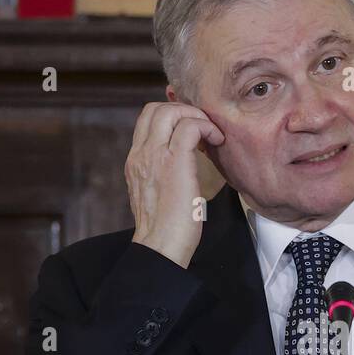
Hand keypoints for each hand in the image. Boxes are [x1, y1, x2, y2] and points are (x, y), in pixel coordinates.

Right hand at [124, 102, 224, 268]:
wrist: (160, 246)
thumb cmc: (164, 228)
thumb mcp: (155, 193)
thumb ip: (160, 174)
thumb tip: (181, 166)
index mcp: (136, 160)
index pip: (147, 120)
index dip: (171, 116)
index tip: (192, 132)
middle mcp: (141, 153)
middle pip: (155, 108)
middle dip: (184, 110)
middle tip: (203, 129)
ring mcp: (155, 155)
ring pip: (170, 111)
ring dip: (196, 116)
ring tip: (211, 134)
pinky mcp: (175, 162)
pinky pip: (190, 126)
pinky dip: (206, 127)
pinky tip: (217, 141)